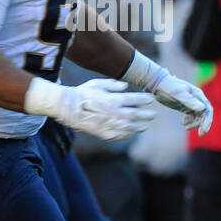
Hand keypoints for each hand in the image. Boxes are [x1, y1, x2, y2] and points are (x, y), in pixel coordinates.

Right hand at [27, 78, 155, 142]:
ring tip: (145, 126)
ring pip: (130, 127)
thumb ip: (113, 85)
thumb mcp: (97, 84)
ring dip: (139, 127)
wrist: (67, 107)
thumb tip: (126, 86)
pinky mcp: (104, 133)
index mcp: (113, 100)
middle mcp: (114, 113)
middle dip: (147, 115)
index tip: (151, 99)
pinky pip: (119, 136)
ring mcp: (109, 124)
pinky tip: (131, 133)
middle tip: (153, 115)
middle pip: (136, 115)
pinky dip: (127, 135)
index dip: (145, 100)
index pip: (135, 100)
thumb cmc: (82, 93)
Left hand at [149, 72, 213, 133]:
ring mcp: (191, 103)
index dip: (208, 120)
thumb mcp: (178, 93)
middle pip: (204, 114)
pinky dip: (189, 121)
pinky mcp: (185, 106)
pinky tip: (183, 123)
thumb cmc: (167, 86)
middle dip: (203, 124)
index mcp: (198, 94)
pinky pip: (191, 116)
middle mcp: (196, 99)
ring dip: (195, 124)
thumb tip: (202, 108)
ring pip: (198, 116)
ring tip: (186, 127)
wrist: (156, 84)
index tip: (204, 130)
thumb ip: (189, 101)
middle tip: (200, 134)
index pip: (207, 109)